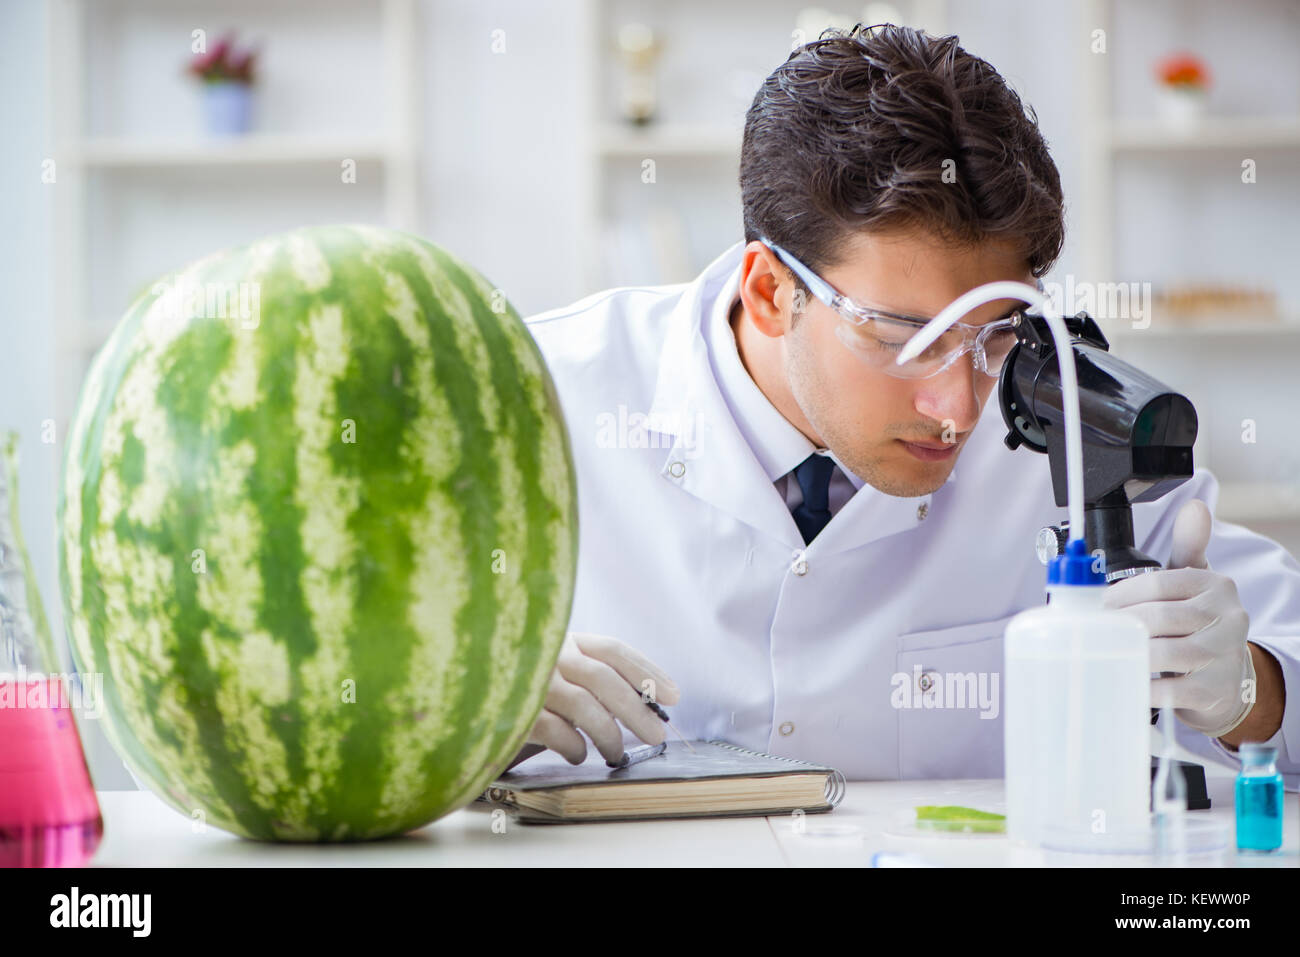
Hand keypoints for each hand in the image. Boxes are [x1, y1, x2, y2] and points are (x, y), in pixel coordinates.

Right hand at [513, 632, 680, 765]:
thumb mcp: (561, 675)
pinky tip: (578, 755)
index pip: (613, 649)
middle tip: (656, 735)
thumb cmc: (528, 693)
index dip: (646, 672)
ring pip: (584, 705)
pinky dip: (575, 746)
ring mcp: (529, 680)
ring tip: (616, 754)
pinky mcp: (512, 711)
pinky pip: (556, 731)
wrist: (473, 700)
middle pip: (603, 677)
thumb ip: (594, 681)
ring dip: (608, 734)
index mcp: (565, 639)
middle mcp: (548, 654)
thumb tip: (648, 708)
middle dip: (636, 709)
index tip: (673, 697)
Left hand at [1102, 499, 1254, 737]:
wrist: (1227, 674)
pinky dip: (1144, 688)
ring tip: (1103, 652)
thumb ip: (1188, 546)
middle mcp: (1228, 618)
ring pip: (1167, 654)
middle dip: (1119, 624)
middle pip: (1160, 618)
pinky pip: (1173, 691)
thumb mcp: (1194, 582)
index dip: (1120, 594)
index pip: (1159, 583)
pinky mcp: (1216, 690)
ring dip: (1130, 654)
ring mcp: (1224, 656)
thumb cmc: (1198, 622)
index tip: (1095, 605)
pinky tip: (1125, 682)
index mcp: (1216, 586)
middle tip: (1091, 630)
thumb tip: (1195, 508)